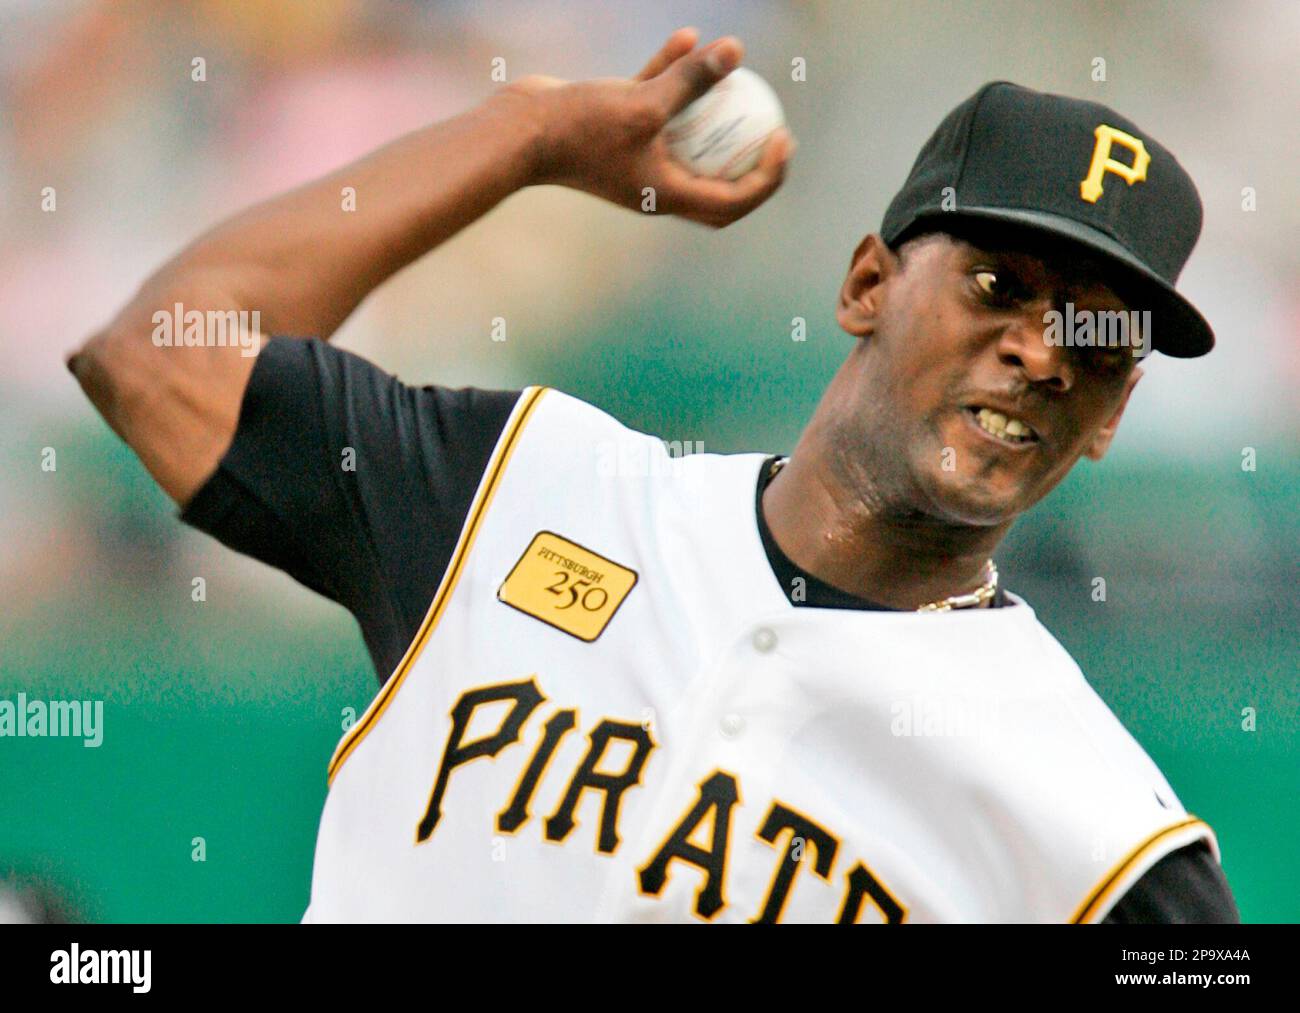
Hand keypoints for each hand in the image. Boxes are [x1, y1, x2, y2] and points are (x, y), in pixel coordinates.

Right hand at [504, 28, 793, 227]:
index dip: (766, 178)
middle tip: (775, 129)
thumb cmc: (580, 128)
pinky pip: (653, 105)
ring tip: (734, 70)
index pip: (732, 201)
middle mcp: (653, 184)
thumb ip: (692, 80)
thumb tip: (737, 49)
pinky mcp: (615, 130)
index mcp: (666, 196)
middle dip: (749, 159)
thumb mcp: (645, 104)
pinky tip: (686, 38)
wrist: (518, 131)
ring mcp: (634, 159)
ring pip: (686, 136)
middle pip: (716, 182)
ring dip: (710, 107)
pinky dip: (669, 77)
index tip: (782, 141)